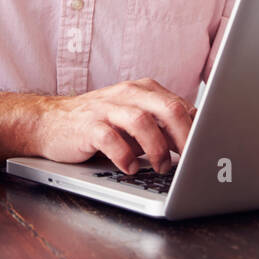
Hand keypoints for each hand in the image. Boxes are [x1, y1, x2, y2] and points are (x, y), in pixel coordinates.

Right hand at [34, 78, 195, 174]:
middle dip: (185, 136)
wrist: (50, 122)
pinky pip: (110, 139)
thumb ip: (162, 126)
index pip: (180, 104)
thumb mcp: (135, 120)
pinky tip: (129, 168)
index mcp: (144, 90)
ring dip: (157, 148)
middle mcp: (128, 94)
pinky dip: (124, 156)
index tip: (208, 149)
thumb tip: (198, 140)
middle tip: (192, 160)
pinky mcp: (88, 125)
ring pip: (141, 121)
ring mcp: (107, 108)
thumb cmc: (99, 123)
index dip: (198, 128)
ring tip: (162, 167)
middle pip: (167, 108)